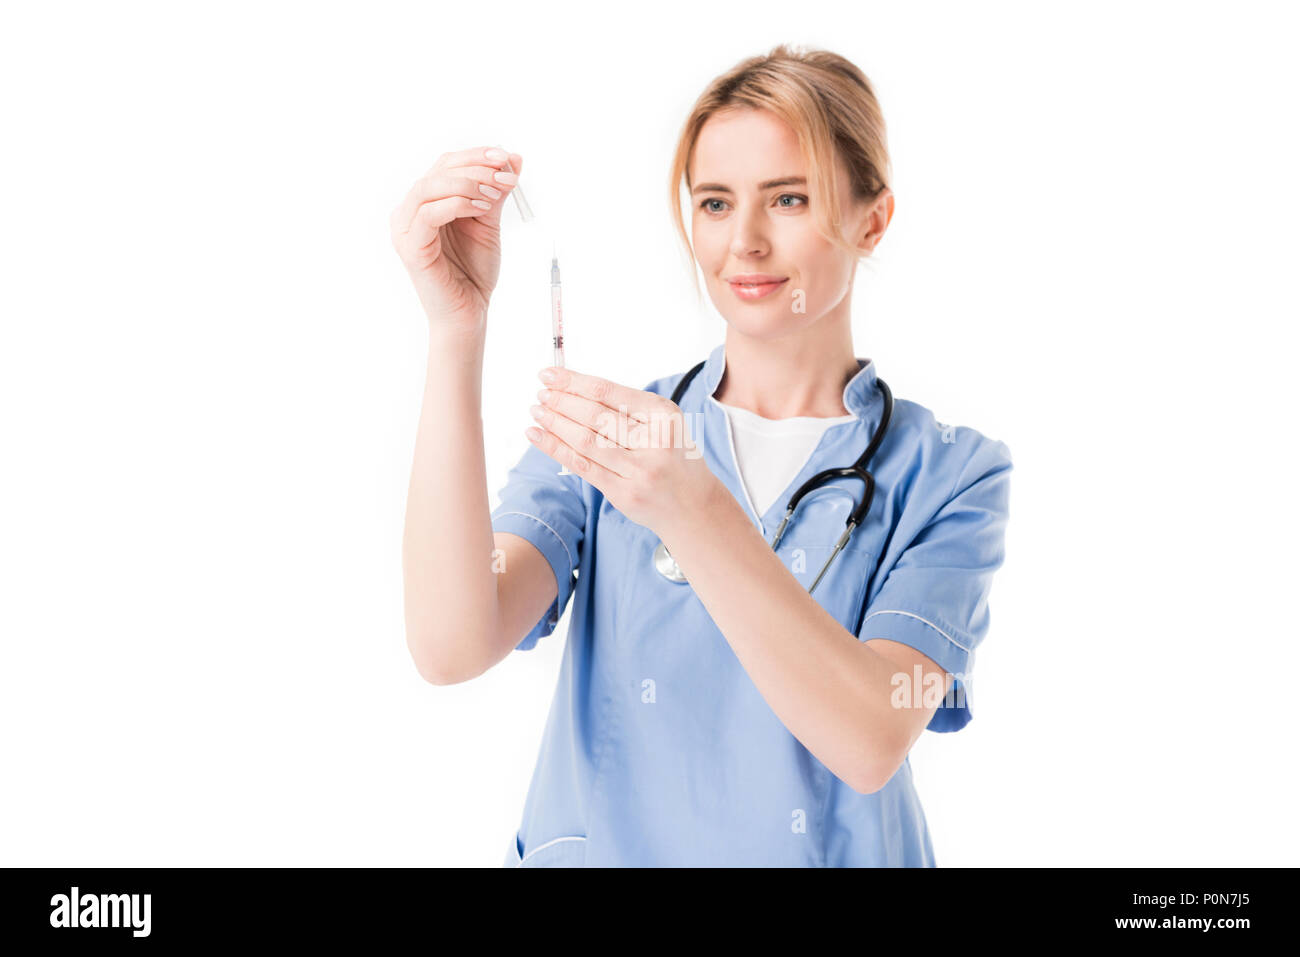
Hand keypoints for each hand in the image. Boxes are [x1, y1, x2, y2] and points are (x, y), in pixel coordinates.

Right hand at [389, 146, 523, 331]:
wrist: (469, 312)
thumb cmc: (474, 271)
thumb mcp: (489, 223)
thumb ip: (496, 192)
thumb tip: (514, 158)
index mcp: (426, 202)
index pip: (446, 164)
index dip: (476, 156)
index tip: (506, 158)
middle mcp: (410, 211)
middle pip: (438, 170)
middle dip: (476, 167)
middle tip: (505, 175)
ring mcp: (405, 229)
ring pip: (429, 186)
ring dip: (467, 183)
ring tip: (494, 194)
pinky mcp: (410, 247)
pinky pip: (429, 213)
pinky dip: (457, 203)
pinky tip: (481, 209)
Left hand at [525, 367, 722, 541]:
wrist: (694, 505)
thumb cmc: (673, 458)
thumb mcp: (663, 423)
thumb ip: (626, 409)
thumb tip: (573, 389)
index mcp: (663, 415)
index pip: (609, 392)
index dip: (574, 382)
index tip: (550, 374)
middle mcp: (654, 441)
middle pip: (595, 415)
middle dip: (562, 401)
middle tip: (541, 393)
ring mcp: (639, 470)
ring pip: (586, 441)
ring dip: (555, 423)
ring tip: (537, 412)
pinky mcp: (624, 493)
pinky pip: (582, 466)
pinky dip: (556, 449)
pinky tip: (538, 436)